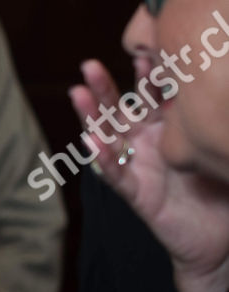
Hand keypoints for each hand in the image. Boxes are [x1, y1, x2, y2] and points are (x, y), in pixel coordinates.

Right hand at [70, 59, 228, 291]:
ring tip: (77, 93)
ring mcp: (137, 168)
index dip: (144, 76)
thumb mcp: (213, 145)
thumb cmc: (221, 189)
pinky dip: (103, 158)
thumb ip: (206, 120)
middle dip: (102, 88)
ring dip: (91, 116)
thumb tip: (218, 79)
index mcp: (164, 130)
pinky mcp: (137, 195)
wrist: (220, 238)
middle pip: (118, 111)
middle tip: (89, 65)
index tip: (144, 52)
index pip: (149, 97)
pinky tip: (92, 141)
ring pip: (107, 138)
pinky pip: (116, 175)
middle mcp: (145, 145)